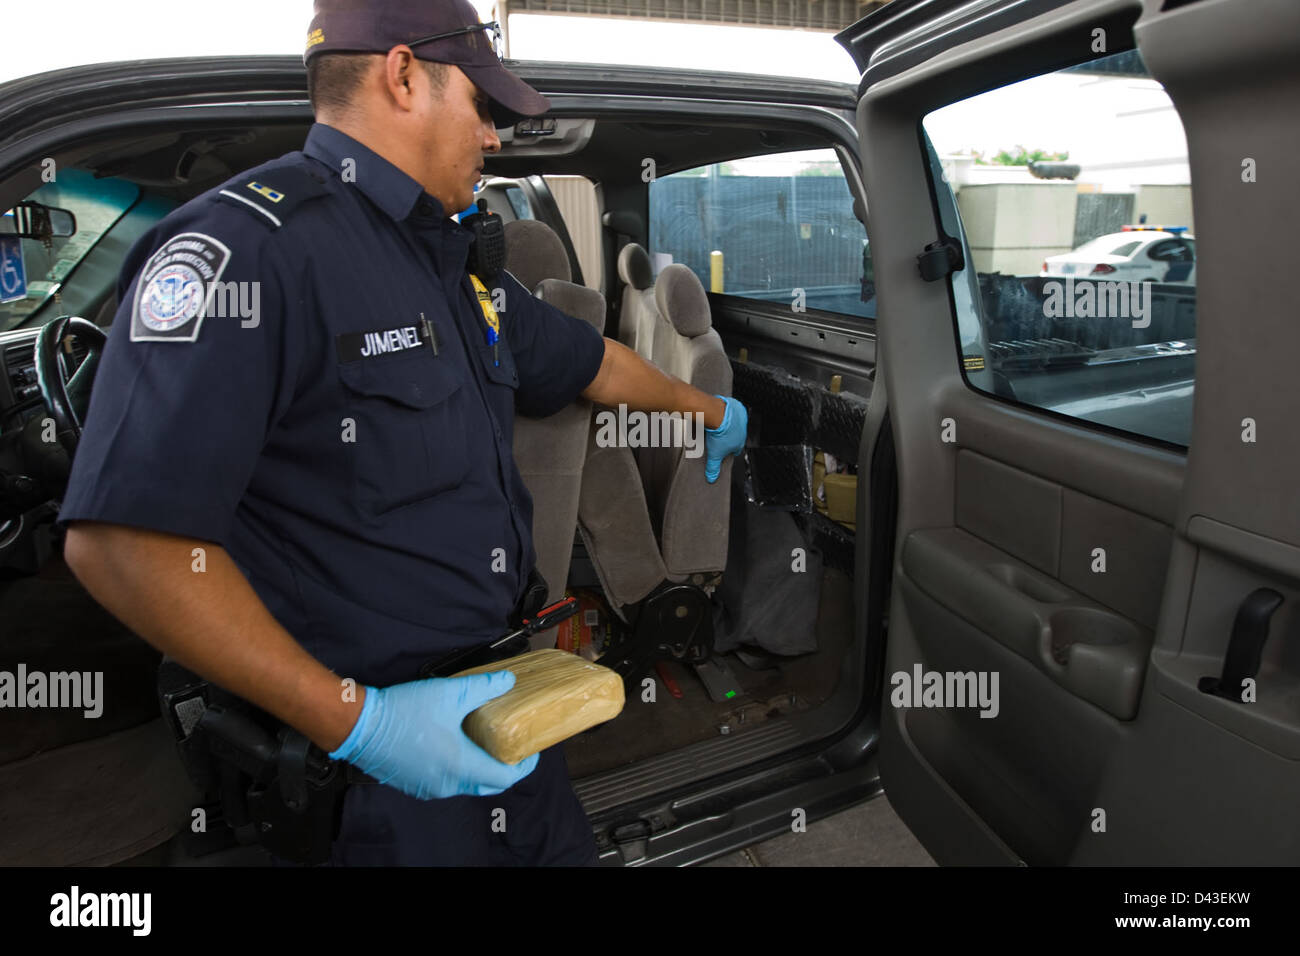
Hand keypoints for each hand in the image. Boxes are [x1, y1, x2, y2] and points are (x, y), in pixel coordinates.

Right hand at [329, 673, 538, 799]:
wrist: (360, 724)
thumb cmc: (402, 712)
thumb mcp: (451, 693)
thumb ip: (484, 687)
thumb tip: (508, 681)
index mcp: (460, 766)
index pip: (505, 778)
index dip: (524, 766)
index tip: (531, 751)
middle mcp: (446, 783)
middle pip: (488, 785)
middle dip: (504, 769)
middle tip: (512, 748)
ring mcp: (428, 787)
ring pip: (466, 784)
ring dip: (480, 768)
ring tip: (487, 743)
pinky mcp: (413, 784)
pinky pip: (446, 782)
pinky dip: (458, 769)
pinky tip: (457, 747)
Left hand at [704, 395, 747, 482]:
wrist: (720, 415)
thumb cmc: (719, 433)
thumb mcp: (714, 454)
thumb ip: (713, 467)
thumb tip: (712, 478)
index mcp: (739, 443)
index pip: (736, 450)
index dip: (730, 450)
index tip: (725, 451)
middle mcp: (742, 432)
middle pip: (736, 436)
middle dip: (729, 437)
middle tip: (719, 437)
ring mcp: (741, 420)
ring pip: (736, 424)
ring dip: (729, 425)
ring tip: (719, 425)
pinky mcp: (738, 409)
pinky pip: (736, 411)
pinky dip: (730, 412)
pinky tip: (722, 413)